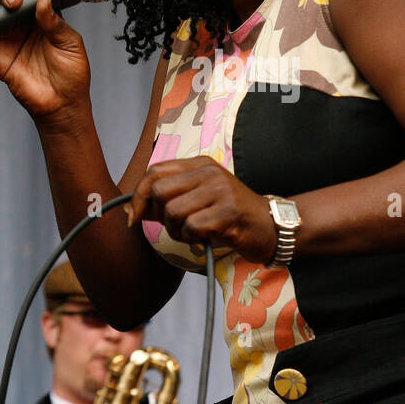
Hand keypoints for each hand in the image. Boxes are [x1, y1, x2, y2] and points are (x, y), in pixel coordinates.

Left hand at [124, 158, 278, 264]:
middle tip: (176, 227)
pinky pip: (192, 227)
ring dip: (177, 231)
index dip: (139, 195)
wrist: (270, 226)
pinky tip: (207, 238)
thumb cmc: (230, 215)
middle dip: (159, 216)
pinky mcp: (229, 212)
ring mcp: (220, 190)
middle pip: (159, 191)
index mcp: (200, 164)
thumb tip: (134, 209)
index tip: (136, 216)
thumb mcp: (200, 198)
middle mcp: (209, 172)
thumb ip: (170, 199)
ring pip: (173, 212)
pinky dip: (193, 239)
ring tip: (195, 233)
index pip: (155, 171)